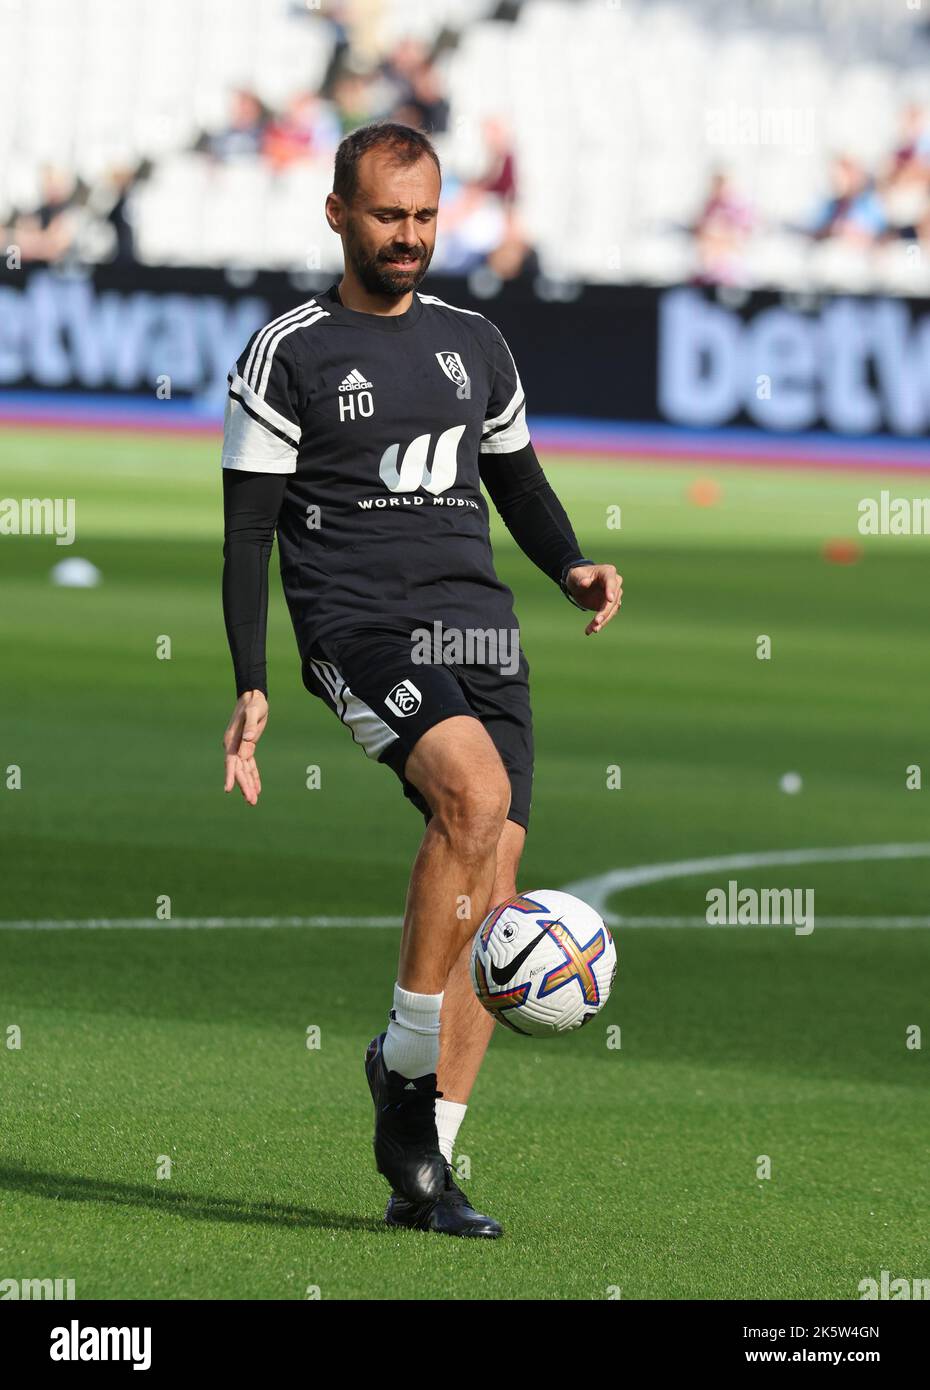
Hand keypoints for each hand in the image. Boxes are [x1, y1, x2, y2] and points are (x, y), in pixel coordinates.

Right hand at [223, 690, 267, 804]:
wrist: (253, 696)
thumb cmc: (253, 703)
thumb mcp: (253, 712)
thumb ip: (249, 727)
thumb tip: (247, 744)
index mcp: (232, 740)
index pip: (231, 762)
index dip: (231, 776)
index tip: (228, 789)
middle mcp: (233, 746)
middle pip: (238, 770)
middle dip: (244, 786)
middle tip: (252, 801)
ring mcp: (239, 747)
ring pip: (244, 770)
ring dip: (248, 785)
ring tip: (253, 801)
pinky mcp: (247, 747)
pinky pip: (249, 765)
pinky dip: (253, 776)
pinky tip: (257, 788)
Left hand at [565, 564, 622, 634]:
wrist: (578, 583)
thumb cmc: (578, 575)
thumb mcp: (575, 575)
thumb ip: (580, 578)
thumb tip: (585, 583)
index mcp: (608, 572)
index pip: (611, 581)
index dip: (611, 589)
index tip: (609, 599)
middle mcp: (615, 583)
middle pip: (613, 599)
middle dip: (605, 611)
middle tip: (597, 621)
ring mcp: (614, 595)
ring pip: (612, 610)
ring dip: (603, 620)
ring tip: (593, 629)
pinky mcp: (610, 605)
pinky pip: (607, 616)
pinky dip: (599, 623)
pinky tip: (590, 630)